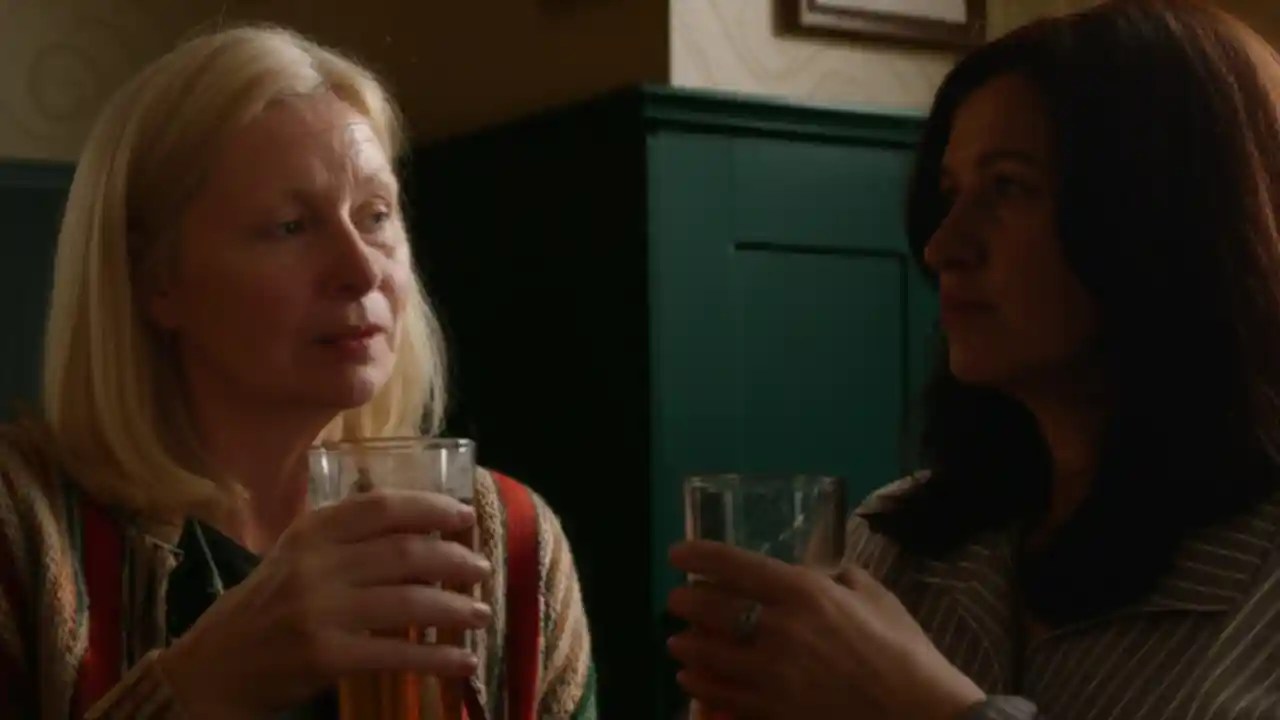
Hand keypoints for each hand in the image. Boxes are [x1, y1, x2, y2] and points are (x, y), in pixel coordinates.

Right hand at [159, 490, 492, 719]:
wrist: (215, 667)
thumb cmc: (265, 607)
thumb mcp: (297, 556)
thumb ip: (347, 539)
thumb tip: (425, 531)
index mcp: (311, 531)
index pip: (381, 507)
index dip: (430, 507)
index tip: (465, 516)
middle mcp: (315, 564)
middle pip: (405, 552)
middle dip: (454, 560)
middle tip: (483, 569)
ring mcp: (320, 610)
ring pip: (408, 601)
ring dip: (455, 608)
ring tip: (481, 614)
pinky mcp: (326, 656)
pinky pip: (396, 652)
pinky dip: (436, 658)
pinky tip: (462, 662)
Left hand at [667, 541, 984, 719]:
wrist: (918, 716)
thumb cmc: (902, 651)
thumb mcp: (874, 596)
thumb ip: (839, 577)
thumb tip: (819, 567)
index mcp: (805, 593)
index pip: (735, 566)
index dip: (699, 556)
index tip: (678, 553)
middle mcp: (779, 630)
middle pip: (711, 610)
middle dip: (684, 603)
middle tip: (676, 601)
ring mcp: (771, 675)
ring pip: (707, 655)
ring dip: (686, 646)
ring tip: (678, 642)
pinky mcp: (771, 712)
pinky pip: (720, 695)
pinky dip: (700, 685)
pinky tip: (693, 679)